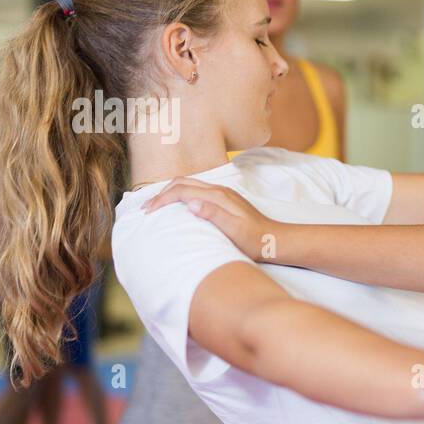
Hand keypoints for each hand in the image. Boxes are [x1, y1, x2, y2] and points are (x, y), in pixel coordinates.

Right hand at [143, 178, 279, 261]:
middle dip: (161, 193)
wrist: (277, 240)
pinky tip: (178, 207)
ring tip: (157, 207)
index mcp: (218, 197)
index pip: (182, 190)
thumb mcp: (235, 231)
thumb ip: (214, 215)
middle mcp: (220, 190)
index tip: (148, 212)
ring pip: (189, 184)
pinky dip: (181, 195)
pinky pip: (197, 190)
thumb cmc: (256, 240)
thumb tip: (191, 203)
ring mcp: (224, 194)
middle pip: (183, 182)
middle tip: (146, 209)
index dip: (162, 199)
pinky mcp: (226, 200)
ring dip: (170, 192)